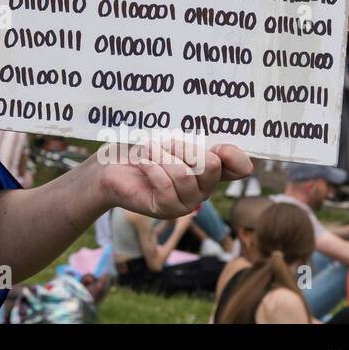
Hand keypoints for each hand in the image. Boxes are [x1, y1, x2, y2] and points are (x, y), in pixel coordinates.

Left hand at [94, 137, 252, 219]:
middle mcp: (202, 188)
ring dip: (161, 156)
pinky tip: (141, 163)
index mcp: (209, 168)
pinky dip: (150, 167)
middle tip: (163, 144)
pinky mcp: (165, 209)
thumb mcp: (169, 140)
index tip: (219, 146)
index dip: (234, 156)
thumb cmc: (140, 150)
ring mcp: (186, 202)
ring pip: (184, 174)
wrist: (109, 167)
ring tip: (148, 152)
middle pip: (210, 166)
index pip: (239, 167)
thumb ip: (196, 142)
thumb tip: (226, 149)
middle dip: (182, 147)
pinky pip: (165, 185)